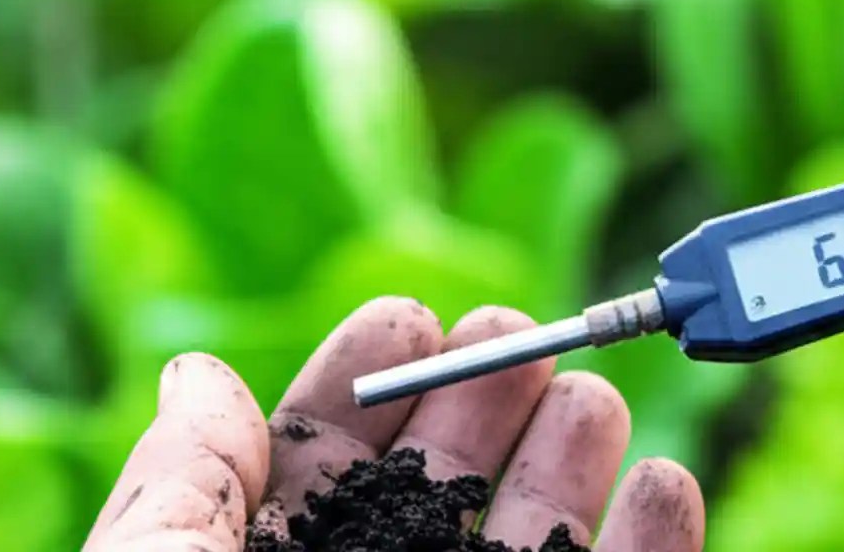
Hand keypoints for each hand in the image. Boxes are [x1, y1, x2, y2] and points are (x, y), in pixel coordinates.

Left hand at [81, 299, 705, 550]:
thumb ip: (179, 486)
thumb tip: (193, 371)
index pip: (323, 464)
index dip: (367, 383)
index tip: (406, 316)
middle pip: (441, 491)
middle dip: (482, 400)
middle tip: (515, 333)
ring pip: (537, 546)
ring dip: (571, 462)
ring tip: (591, 391)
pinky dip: (659, 546)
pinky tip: (664, 481)